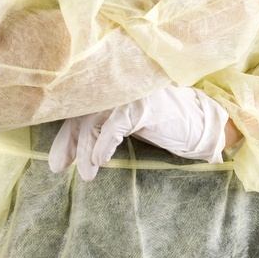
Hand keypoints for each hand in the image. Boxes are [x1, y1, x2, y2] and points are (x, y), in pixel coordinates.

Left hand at [49, 86, 229, 179]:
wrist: (200, 125)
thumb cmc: (161, 125)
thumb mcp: (126, 128)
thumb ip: (98, 132)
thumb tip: (61, 158)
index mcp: (113, 87)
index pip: (80, 106)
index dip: (66, 134)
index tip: (58, 163)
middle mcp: (119, 84)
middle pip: (84, 110)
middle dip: (72, 141)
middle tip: (62, 168)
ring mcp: (133, 91)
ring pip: (97, 116)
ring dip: (88, 147)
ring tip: (87, 173)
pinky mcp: (147, 103)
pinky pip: (118, 121)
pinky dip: (106, 140)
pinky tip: (101, 159)